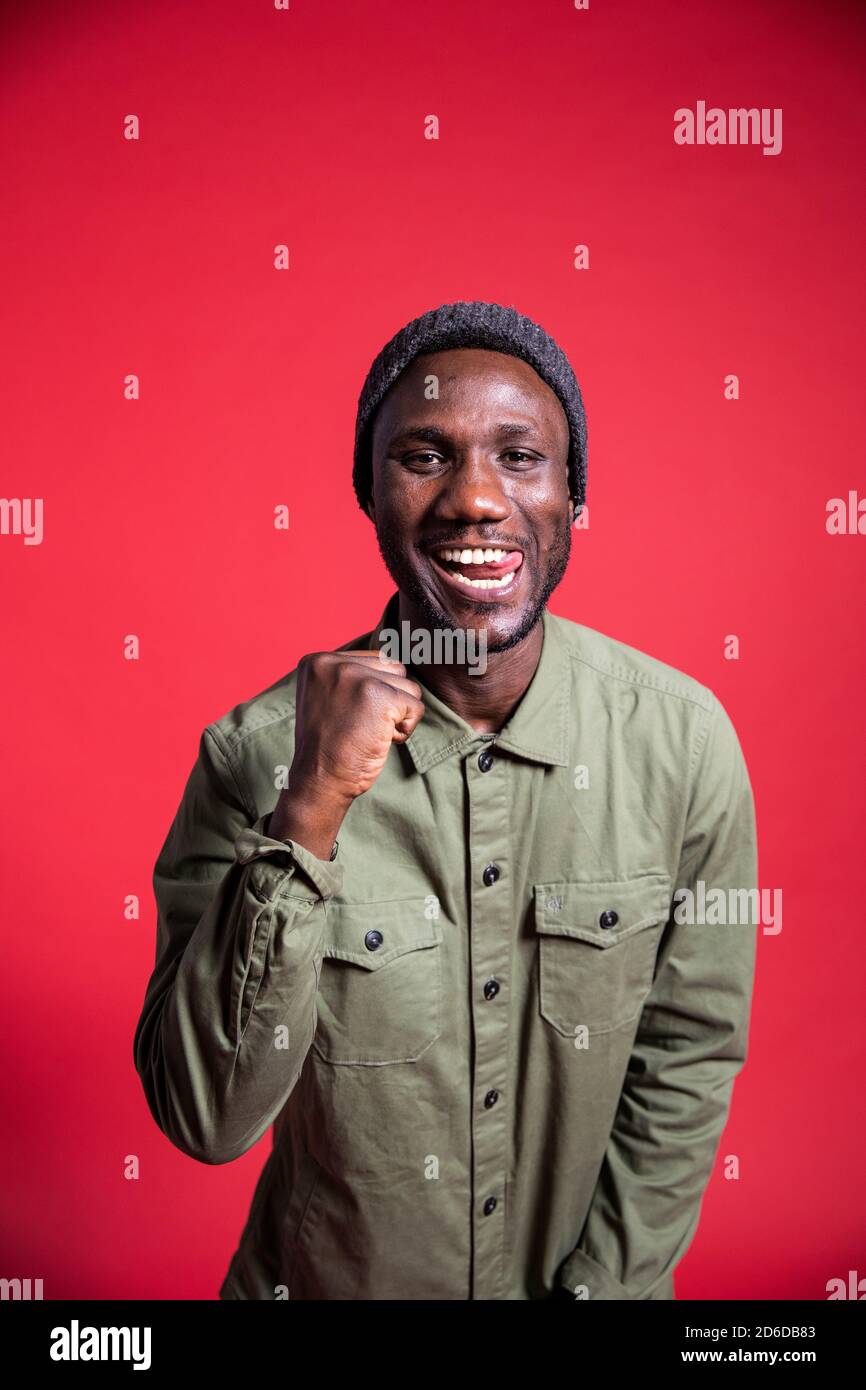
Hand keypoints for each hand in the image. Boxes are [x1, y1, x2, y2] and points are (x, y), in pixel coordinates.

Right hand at [268, 650, 424, 857]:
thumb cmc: (328, 746)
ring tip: (369, 733)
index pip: (374, 660)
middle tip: (361, 726)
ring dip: (398, 715)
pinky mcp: (380, 696)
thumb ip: (351, 676)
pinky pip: (416, 707)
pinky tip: (380, 740)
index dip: (374, 693)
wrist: (319, 780)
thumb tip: (394, 660)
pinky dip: (406, 729)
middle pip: (394, 669)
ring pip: (408, 686)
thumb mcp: (329, 698)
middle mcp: (335, 662)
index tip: (349, 717)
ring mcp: (357, 677)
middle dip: (390, 700)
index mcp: (318, 661)